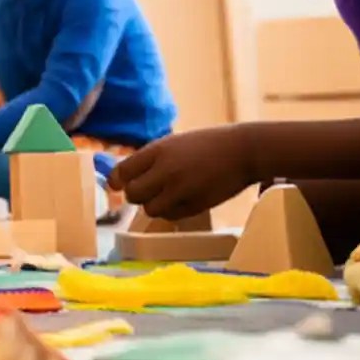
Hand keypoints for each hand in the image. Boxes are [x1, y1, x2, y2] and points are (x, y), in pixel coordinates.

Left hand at [108, 125, 257, 220]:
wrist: (243, 150)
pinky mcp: (196, 205)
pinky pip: (171, 216)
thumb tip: (123, 178)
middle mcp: (165, 170)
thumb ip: (150, 159)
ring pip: (150, 209)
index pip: (123, 172)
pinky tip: (183, 200)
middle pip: (133, 194)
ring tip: (168, 195)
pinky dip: (172, 212)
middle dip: (137, 195)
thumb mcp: (174, 143)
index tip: (117, 185)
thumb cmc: (207, 145)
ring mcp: (181, 189)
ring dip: (155, 205)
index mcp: (158, 150)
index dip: (117, 181)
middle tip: (148, 191)